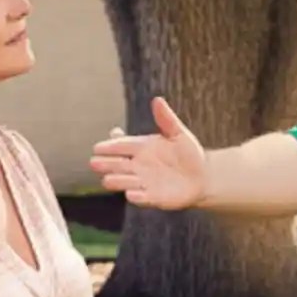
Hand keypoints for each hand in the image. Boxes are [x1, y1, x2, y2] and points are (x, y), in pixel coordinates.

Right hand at [89, 96, 206, 209]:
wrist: (201, 176)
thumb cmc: (188, 153)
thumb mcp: (179, 134)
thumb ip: (167, 119)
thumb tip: (157, 100)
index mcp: (141, 147)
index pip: (121, 145)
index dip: (110, 146)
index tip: (97, 147)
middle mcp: (137, 165)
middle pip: (116, 164)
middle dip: (106, 163)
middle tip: (94, 162)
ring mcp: (143, 182)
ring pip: (123, 181)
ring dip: (116, 181)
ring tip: (107, 179)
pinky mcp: (152, 197)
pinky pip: (141, 197)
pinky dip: (136, 196)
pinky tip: (131, 193)